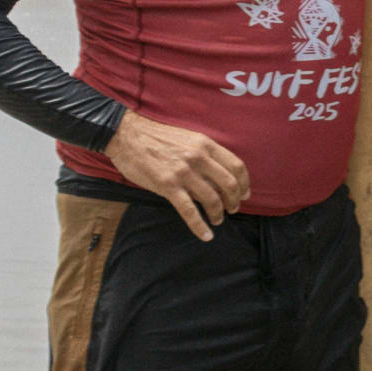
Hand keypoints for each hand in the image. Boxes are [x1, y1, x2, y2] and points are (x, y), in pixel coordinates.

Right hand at [104, 111, 249, 239]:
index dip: (244, 184)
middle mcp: (198, 158)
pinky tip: (206, 236)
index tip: (245, 194)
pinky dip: (200, 226)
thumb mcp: (188, 139)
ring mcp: (183, 172)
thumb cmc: (156, 137)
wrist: (126, 135)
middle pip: (229, 185)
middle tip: (233, 209)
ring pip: (212, 199)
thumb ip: (204, 154)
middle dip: (234, 201)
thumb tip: (218, 174)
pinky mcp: (167, 185)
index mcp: (205, 145)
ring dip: (218, 214)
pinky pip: (189, 211)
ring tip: (217, 220)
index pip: (236, 166)